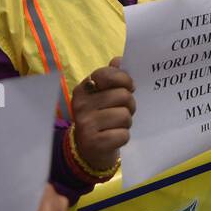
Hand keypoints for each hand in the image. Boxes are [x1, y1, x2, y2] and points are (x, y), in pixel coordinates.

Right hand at [71, 58, 134, 172]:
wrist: (89, 151)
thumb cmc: (102, 117)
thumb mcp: (103, 95)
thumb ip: (112, 76)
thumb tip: (120, 60)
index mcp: (84, 89)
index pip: (108, 74)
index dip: (124, 79)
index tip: (129, 87)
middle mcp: (80, 104)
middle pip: (123, 96)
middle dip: (129, 104)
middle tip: (123, 110)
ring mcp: (85, 124)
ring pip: (125, 115)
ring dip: (127, 122)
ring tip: (118, 125)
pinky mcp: (94, 142)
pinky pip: (123, 134)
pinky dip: (123, 137)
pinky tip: (114, 137)